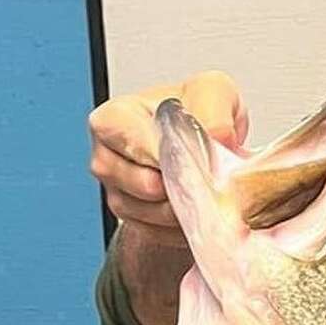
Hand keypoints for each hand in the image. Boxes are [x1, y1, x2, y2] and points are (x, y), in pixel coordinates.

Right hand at [87, 69, 247, 248]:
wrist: (204, 144)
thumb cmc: (197, 112)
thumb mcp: (213, 92)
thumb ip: (215, 109)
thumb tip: (218, 136)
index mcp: (115, 118)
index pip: (131, 142)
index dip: (167, 154)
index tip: (194, 158)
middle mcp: (107, 157)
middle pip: (140, 183)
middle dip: (181, 183)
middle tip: (208, 178)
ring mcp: (117, 192)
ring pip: (150, 212)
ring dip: (186, 206)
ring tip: (208, 189)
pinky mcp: (134, 220)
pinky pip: (158, 232)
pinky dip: (184, 225)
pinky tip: (200, 207)